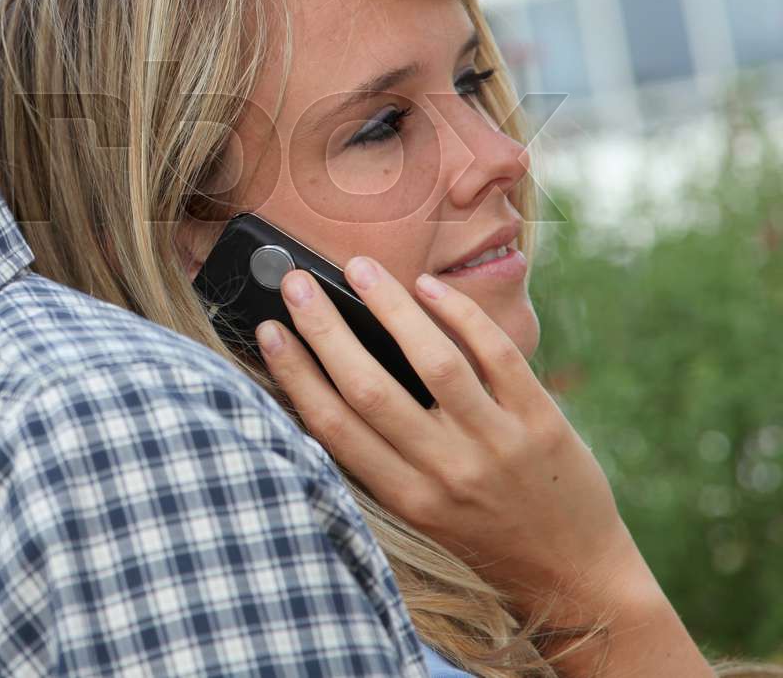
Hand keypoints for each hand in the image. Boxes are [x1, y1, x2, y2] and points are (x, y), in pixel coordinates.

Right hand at [255, 256, 653, 627]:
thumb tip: (333, 377)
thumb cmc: (485, 536)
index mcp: (406, 498)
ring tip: (359, 268)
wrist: (575, 576)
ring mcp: (497, 446)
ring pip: (433, 362)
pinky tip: (429, 287)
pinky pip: (497, 356)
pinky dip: (459, 315)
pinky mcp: (542, 423)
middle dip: (324, 330)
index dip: (295, 374)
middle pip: (370, 389)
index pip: (334, 427)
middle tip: (296, 284)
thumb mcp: (421, 511)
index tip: (269, 330)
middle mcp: (446, 473)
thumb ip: (383, 456)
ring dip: (389, 308)